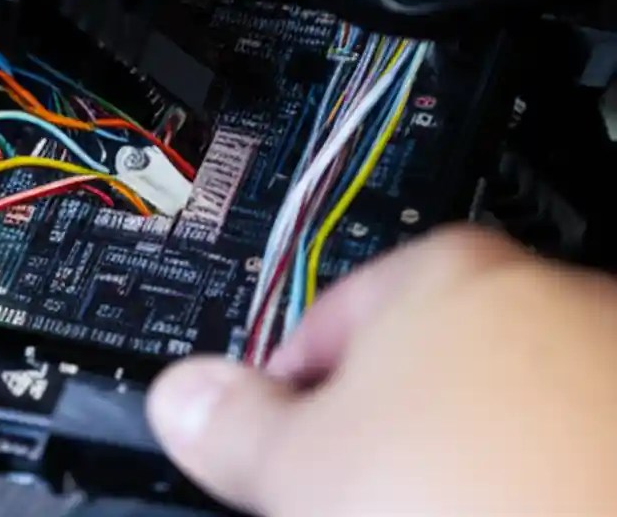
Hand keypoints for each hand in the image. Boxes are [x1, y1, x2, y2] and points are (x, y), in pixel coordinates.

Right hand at [148, 226, 616, 514]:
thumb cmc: (480, 501)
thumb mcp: (307, 469)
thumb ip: (233, 423)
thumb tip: (188, 400)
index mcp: (443, 270)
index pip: (323, 320)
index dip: (286, 393)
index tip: (282, 446)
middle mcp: (542, 293)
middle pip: (419, 360)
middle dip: (385, 426)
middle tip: (364, 492)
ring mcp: (609, 360)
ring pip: (501, 405)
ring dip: (467, 451)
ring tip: (447, 507)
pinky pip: (568, 440)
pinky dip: (538, 474)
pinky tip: (513, 507)